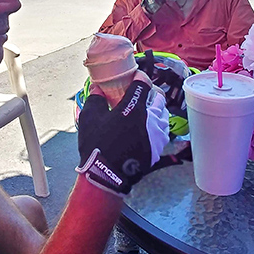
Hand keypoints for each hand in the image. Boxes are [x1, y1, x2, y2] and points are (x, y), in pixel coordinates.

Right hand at [77, 74, 169, 194]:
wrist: (107, 176)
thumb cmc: (97, 146)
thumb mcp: (89, 118)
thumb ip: (95, 99)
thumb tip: (97, 89)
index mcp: (134, 108)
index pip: (144, 84)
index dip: (140, 77)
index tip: (135, 77)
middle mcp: (150, 119)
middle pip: (158, 97)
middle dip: (150, 92)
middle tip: (141, 92)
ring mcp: (157, 135)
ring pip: (163, 114)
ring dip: (156, 108)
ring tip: (145, 110)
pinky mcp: (158, 148)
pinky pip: (162, 131)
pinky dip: (156, 125)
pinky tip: (147, 128)